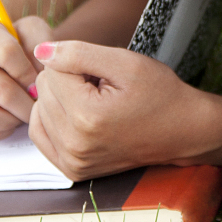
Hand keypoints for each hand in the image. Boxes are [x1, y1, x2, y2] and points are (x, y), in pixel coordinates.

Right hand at [0, 16, 51, 138]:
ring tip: (23, 112)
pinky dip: (4, 130)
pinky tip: (9, 117)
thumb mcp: (35, 34)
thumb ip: (41, 45)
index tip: (39, 84)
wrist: (0, 62)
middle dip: (28, 104)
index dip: (30, 74)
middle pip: (1, 91)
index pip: (8, 54)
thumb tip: (38, 75)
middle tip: (37, 106)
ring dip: (15, 120)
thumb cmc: (23, 47)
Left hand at [25, 40, 211, 178]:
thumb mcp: (125, 62)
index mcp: (86, 116)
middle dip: (68, 81)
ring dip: (61, 100)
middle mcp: (75, 144)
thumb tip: (40, 50)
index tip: (103, 74)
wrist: (183, 131)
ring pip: (39, 110)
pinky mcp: (72, 170)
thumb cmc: (159, 93)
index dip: (77, 63)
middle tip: (102, 89)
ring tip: (93, 102)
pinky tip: (76, 115)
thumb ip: (77, 52)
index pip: (50, 69)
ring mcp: (73, 161)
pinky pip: (40, 134)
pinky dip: (53, 119)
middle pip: (43, 90)